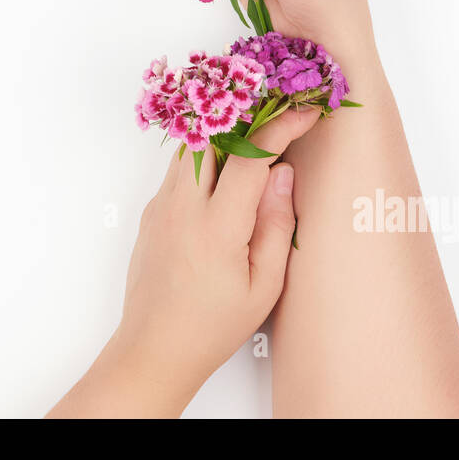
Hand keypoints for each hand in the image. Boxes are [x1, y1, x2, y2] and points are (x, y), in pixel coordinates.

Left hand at [49, 108, 316, 416]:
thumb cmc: (212, 326)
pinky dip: (205, 158)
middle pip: (210, 135)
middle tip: (278, 110)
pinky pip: (179, 170)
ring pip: (190, 148)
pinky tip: (226, 174)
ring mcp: (160, 207)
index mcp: (216, 226)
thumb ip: (276, 224)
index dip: (282, 126)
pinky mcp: (151, 213)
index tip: (306, 113)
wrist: (153, 349)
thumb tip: (282, 174)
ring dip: (223, 135)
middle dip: (246, 114)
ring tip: (256, 137)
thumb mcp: (263, 285)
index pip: (251, 156)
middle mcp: (182, 207)